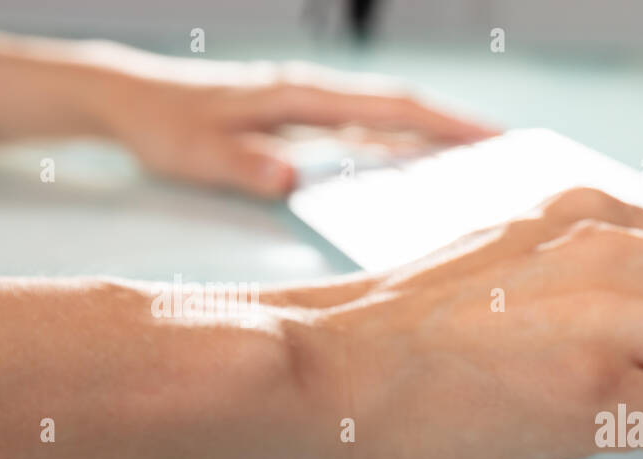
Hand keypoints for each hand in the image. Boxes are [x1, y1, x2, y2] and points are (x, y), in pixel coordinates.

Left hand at [90, 49, 496, 196]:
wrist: (130, 96)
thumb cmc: (163, 124)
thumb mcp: (196, 152)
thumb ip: (243, 164)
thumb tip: (290, 178)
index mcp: (301, 96)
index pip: (388, 108)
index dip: (443, 123)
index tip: (492, 138)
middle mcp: (315, 95)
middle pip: (402, 108)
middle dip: (458, 127)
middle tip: (512, 150)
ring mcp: (312, 107)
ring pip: (388, 119)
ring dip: (434, 136)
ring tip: (482, 162)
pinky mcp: (304, 121)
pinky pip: (366, 133)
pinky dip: (400, 145)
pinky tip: (420, 168)